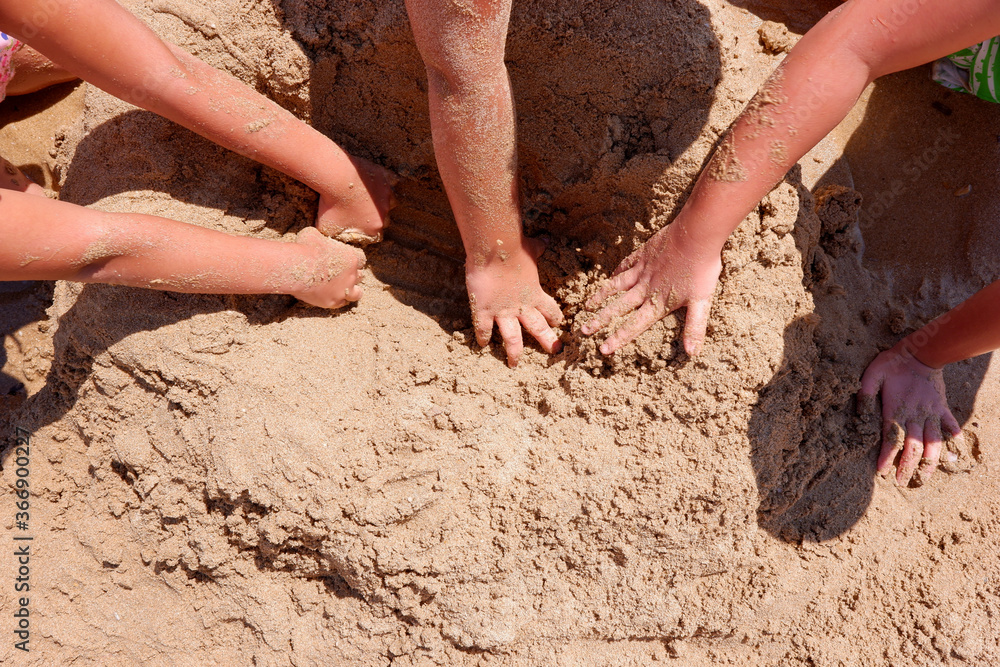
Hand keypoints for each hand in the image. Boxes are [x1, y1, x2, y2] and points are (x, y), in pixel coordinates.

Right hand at [290, 227, 364, 308]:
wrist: (295, 268)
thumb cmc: (304, 248)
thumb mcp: (314, 234)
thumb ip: (322, 238)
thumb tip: (317, 237)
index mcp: (351, 257)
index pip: (361, 259)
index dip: (353, 260)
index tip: (345, 260)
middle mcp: (352, 275)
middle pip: (360, 276)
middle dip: (352, 275)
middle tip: (342, 274)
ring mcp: (344, 290)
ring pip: (357, 293)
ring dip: (352, 290)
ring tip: (343, 289)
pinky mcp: (333, 301)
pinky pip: (342, 303)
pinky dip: (339, 300)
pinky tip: (333, 297)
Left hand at [316, 157, 397, 244]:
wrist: (337, 178)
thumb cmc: (331, 204)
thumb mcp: (326, 228)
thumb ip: (336, 236)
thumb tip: (336, 240)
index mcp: (374, 228)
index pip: (376, 236)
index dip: (368, 232)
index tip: (358, 227)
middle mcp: (384, 213)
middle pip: (385, 220)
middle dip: (375, 218)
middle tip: (361, 211)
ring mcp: (386, 196)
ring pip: (390, 202)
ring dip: (382, 202)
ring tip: (369, 197)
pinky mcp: (386, 179)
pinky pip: (390, 182)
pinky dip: (384, 183)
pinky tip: (374, 181)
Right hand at [465, 237, 563, 367]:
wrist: (494, 249)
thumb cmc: (515, 247)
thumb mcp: (532, 247)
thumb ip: (539, 247)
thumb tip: (547, 240)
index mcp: (535, 294)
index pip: (551, 311)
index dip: (555, 318)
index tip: (557, 324)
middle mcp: (521, 307)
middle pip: (538, 330)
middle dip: (547, 342)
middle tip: (554, 351)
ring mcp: (502, 312)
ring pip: (512, 339)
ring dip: (514, 352)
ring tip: (514, 364)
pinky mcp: (483, 311)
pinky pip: (483, 329)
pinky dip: (483, 338)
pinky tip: (482, 345)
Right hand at [582, 222, 720, 355]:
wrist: (694, 236)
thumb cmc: (701, 269)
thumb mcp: (702, 301)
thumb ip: (694, 327)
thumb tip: (692, 353)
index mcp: (658, 303)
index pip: (634, 326)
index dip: (617, 339)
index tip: (602, 349)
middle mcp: (644, 289)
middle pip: (618, 308)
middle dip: (600, 321)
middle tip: (583, 330)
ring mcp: (641, 271)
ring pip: (615, 287)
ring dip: (600, 297)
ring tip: (587, 306)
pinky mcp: (642, 255)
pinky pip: (624, 266)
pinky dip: (616, 273)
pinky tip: (610, 276)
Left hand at [859, 344, 961, 485]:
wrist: (921, 352)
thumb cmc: (892, 363)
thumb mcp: (871, 375)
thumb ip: (865, 393)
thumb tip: (859, 413)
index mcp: (895, 409)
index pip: (891, 439)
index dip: (886, 457)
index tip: (881, 472)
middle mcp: (915, 415)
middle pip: (913, 447)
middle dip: (906, 467)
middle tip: (901, 482)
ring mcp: (931, 413)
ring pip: (932, 443)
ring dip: (928, 462)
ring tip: (923, 478)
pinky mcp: (942, 408)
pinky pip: (950, 427)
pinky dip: (953, 440)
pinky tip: (953, 455)